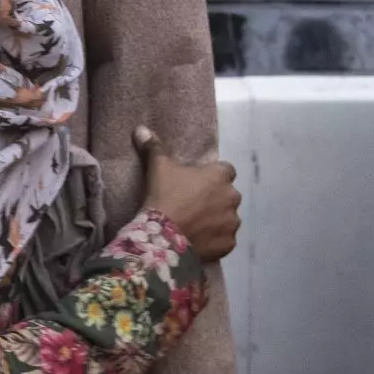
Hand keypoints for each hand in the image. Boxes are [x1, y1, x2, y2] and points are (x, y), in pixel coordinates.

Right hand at [136, 125, 241, 261]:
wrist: (162, 237)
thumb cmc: (164, 196)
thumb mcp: (158, 168)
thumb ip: (154, 147)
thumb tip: (141, 129)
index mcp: (220, 176)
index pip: (226, 170)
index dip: (213, 176)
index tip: (198, 183)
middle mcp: (232, 197)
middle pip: (227, 196)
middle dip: (216, 199)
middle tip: (194, 206)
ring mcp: (232, 223)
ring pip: (228, 219)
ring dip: (217, 221)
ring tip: (196, 226)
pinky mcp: (228, 245)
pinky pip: (224, 240)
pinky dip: (215, 241)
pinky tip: (199, 241)